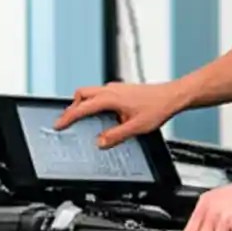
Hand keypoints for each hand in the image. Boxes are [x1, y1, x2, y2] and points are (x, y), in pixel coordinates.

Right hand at [54, 81, 188, 147]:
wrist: (173, 96)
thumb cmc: (158, 107)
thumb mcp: (136, 127)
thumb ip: (115, 136)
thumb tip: (100, 143)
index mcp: (111, 98)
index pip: (82, 107)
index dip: (68, 117)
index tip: (58, 125)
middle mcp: (111, 89)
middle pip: (81, 94)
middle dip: (72, 107)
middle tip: (67, 121)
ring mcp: (117, 87)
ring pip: (91, 92)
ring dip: (83, 104)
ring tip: (82, 118)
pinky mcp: (122, 89)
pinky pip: (100, 93)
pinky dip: (94, 102)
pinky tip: (101, 114)